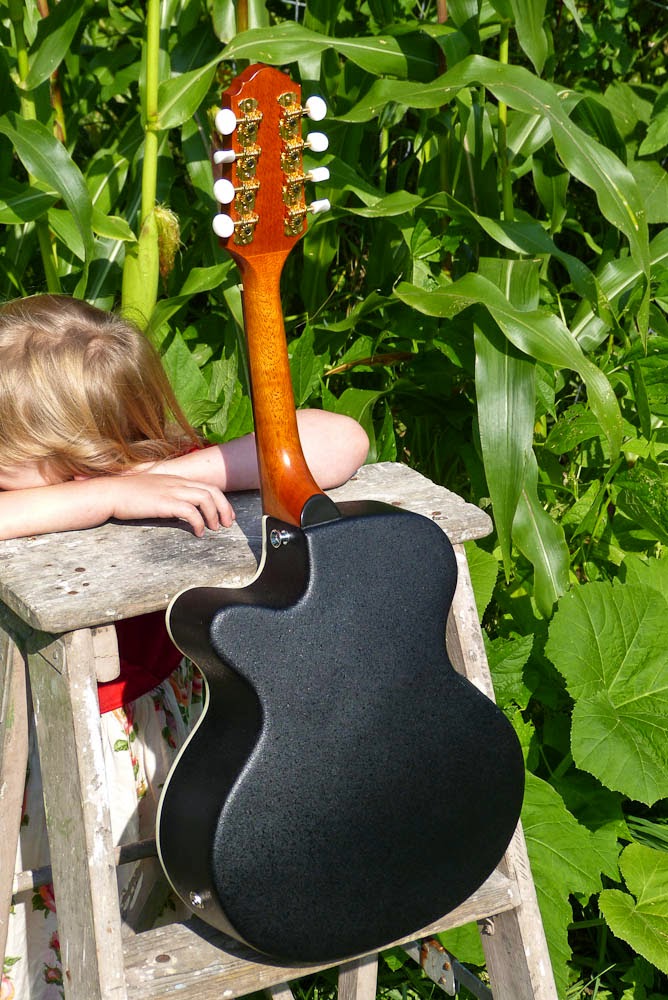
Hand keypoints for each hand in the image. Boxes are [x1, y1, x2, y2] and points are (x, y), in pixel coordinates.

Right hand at [107, 474, 235, 535]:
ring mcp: (171, 491)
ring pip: (205, 498)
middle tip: (227, 524)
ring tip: (214, 529)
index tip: (225, 514)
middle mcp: (177, 482)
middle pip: (212, 490)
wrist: (109, 493)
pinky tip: (198, 532)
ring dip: (214, 515)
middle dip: (224, 508)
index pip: (207, 485)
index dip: (221, 500)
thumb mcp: (153, 492)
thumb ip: (168, 497)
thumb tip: (179, 514)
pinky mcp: (164, 502)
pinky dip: (199, 522)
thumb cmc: (127, 496)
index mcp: (175, 479)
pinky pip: (191, 511)